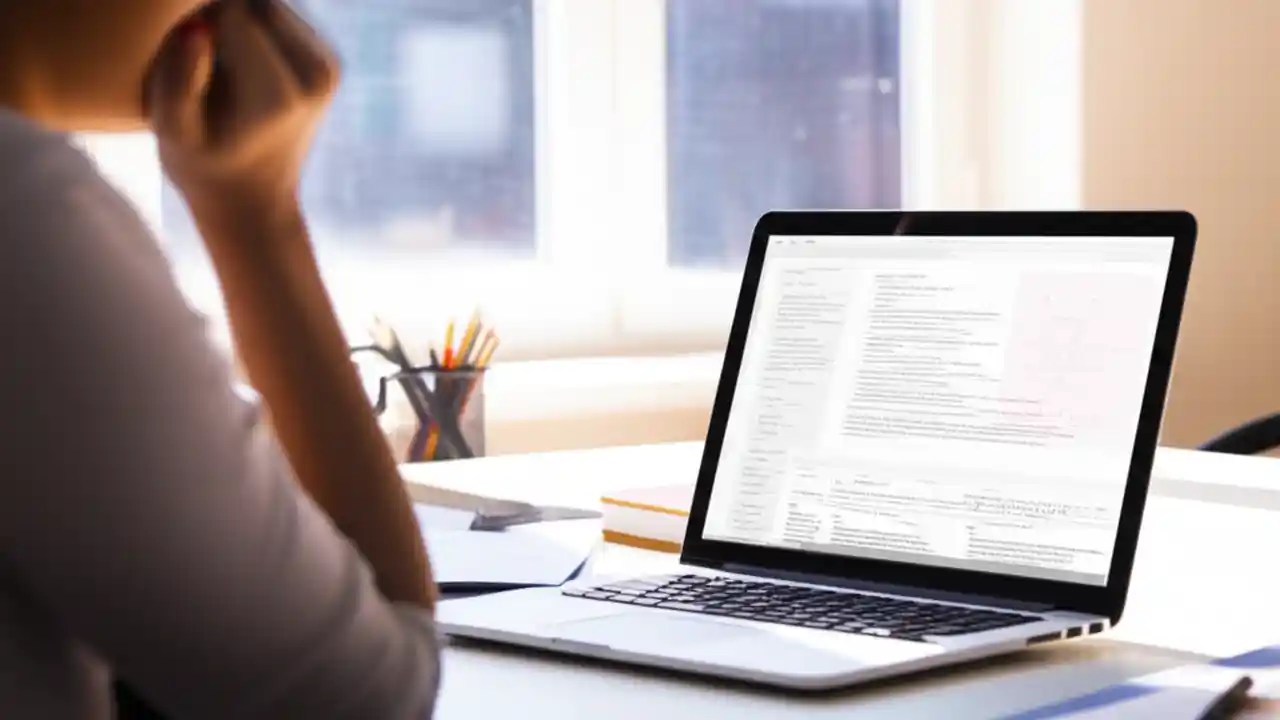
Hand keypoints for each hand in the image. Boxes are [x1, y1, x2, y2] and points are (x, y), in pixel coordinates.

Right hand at [148, 0, 338, 224]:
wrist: (255, 202)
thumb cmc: (200, 166)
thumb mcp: (173, 132)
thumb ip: (179, 79)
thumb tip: (198, 27)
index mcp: (277, 93)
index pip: (230, 10)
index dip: (195, 14)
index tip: (181, 47)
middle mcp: (316, 75)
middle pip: (255, 2)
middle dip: (220, 12)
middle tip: (199, 56)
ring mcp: (328, 66)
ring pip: (269, 5)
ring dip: (237, 18)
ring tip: (217, 64)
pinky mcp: (328, 60)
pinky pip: (282, 18)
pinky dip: (254, 26)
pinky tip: (236, 61)